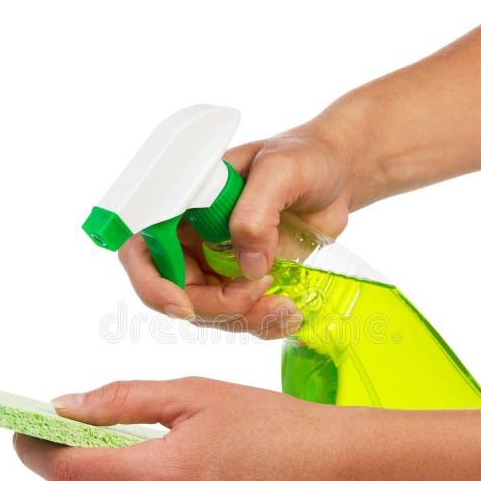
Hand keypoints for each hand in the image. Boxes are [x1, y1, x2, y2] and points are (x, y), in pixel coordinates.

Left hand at [13, 377, 355, 480]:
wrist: (340, 471)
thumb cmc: (273, 422)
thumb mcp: (195, 394)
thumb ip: (122, 401)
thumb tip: (65, 409)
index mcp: (163, 474)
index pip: (70, 471)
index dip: (36, 452)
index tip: (22, 435)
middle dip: (84, 469)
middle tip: (98, 438)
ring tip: (171, 458)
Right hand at [117, 116, 363, 338]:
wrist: (337, 175)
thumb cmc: (303, 157)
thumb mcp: (280, 170)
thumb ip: (257, 211)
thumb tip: (249, 266)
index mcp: (184, 204)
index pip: (143, 249)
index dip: (152, 283)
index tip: (184, 305)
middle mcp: (192, 237)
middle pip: (178, 293)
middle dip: (217, 306)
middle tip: (262, 293)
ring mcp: (217, 263)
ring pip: (209, 311)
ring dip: (244, 320)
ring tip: (287, 309)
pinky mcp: (244, 281)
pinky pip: (240, 316)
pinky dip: (261, 323)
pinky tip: (289, 314)